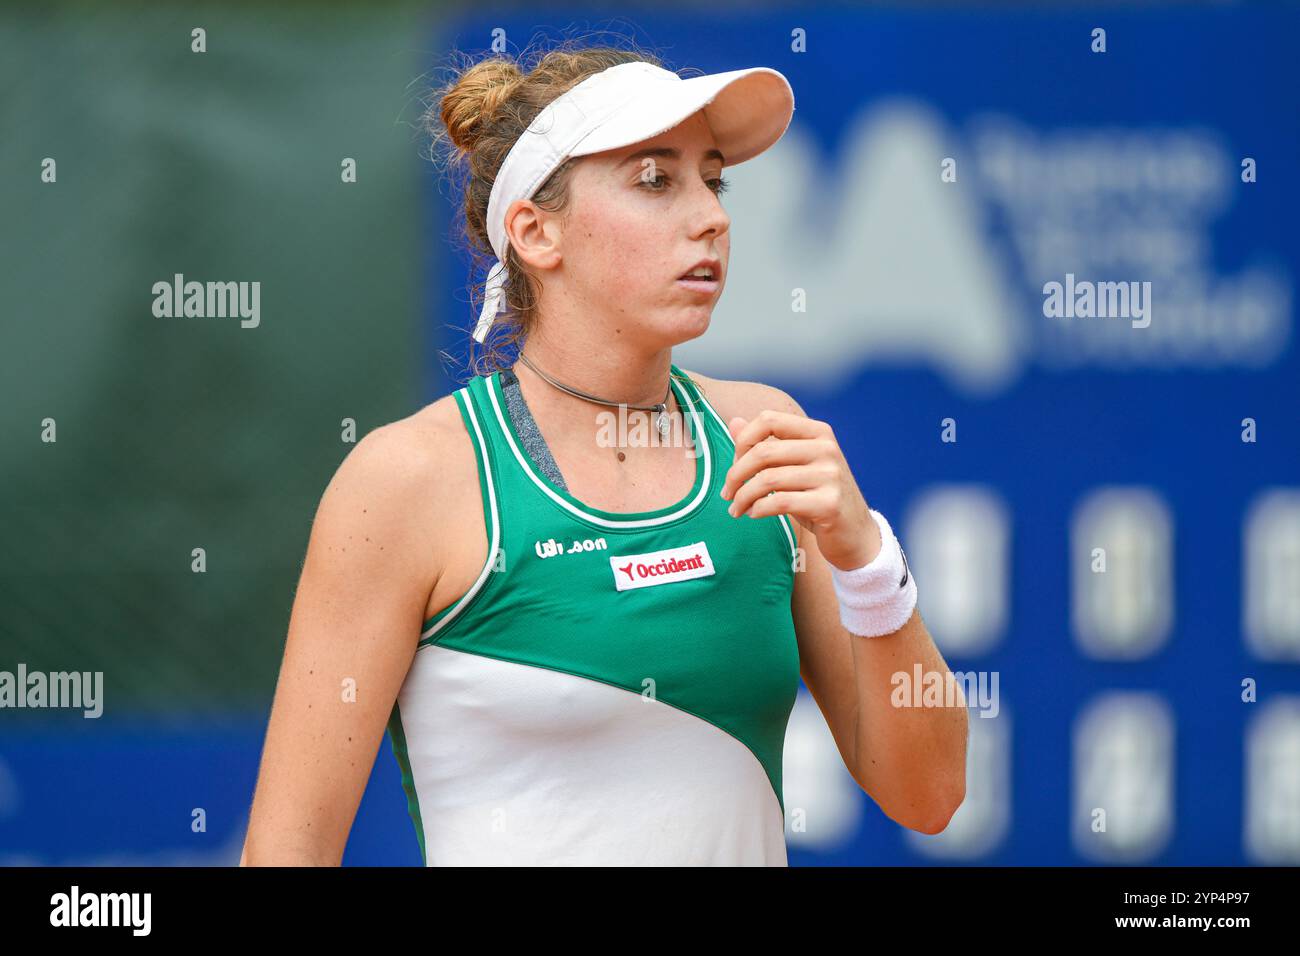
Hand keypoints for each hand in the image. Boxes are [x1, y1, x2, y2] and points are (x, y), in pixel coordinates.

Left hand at [718, 410, 881, 570]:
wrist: (854, 534)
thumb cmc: (817, 496)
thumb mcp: (793, 467)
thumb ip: (765, 444)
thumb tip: (733, 422)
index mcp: (818, 432)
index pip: (769, 420)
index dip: (743, 441)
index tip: (735, 463)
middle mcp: (827, 449)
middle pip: (763, 452)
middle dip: (736, 474)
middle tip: (727, 493)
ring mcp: (830, 476)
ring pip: (767, 479)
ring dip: (743, 497)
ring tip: (736, 509)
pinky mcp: (829, 504)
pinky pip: (780, 502)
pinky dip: (758, 509)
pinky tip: (754, 514)